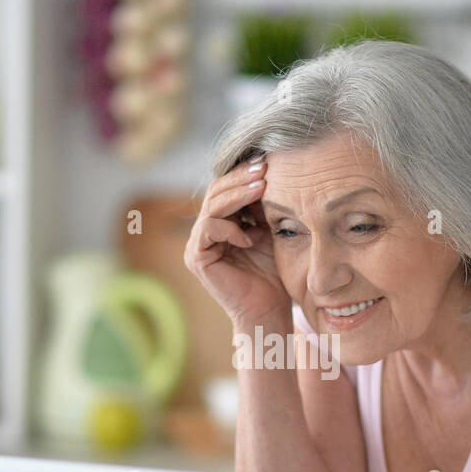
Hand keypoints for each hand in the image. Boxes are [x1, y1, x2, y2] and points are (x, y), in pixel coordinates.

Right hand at [183, 155, 290, 328]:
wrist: (269, 309)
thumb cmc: (273, 273)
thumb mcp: (271, 230)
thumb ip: (263, 206)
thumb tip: (268, 171)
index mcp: (222, 221)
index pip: (227, 188)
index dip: (244, 174)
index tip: (268, 162)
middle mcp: (206, 230)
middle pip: (216, 191)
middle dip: (241, 178)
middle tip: (264, 168)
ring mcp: (198, 243)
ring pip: (212, 206)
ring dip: (237, 194)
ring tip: (261, 188)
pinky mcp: (197, 258)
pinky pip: (208, 229)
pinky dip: (230, 228)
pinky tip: (250, 235)